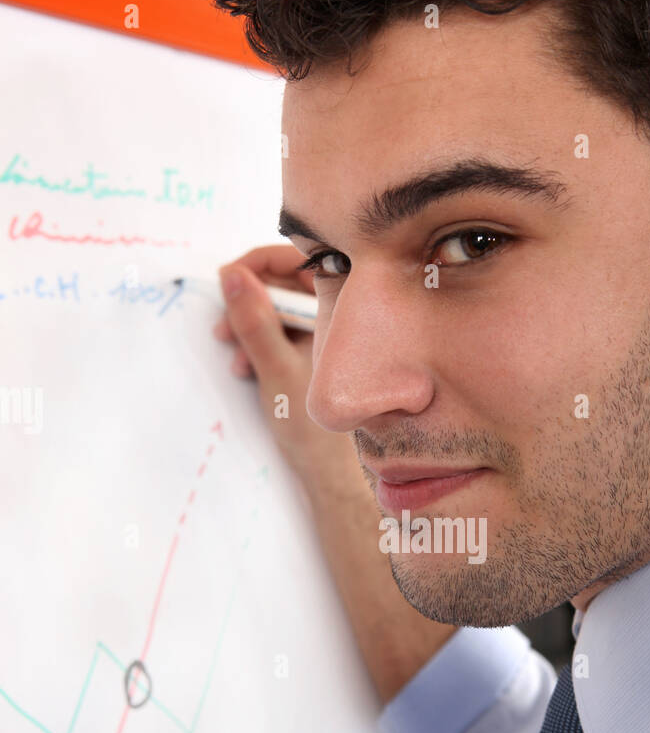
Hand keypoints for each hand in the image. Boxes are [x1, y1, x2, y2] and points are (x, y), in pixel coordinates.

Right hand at [214, 245, 362, 499]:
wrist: (327, 473)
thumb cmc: (312, 428)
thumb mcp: (275, 368)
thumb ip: (253, 320)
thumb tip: (230, 275)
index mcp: (341, 311)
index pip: (298, 259)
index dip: (257, 264)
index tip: (226, 280)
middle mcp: (335, 316)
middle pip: (284, 281)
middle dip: (248, 300)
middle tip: (224, 327)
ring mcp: (322, 333)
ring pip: (277, 308)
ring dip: (249, 326)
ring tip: (236, 356)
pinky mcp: (309, 351)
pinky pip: (279, 331)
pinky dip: (258, 343)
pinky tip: (247, 367)